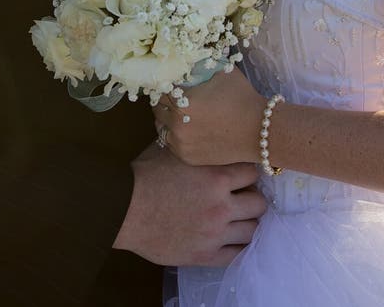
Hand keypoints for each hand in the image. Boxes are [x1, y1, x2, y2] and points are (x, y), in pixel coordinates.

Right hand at [113, 143, 265, 266]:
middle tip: (241, 195)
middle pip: (259, 203)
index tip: (241, 172)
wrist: (124, 209)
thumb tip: (204, 128)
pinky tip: (231, 238)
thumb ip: (197, 144)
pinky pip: (236, 256)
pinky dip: (237, 246)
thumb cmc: (145, 174)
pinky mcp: (204, 256)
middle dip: (252, 196)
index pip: (253, 172)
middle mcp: (222, 206)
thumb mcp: (173, 148)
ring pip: (252, 231)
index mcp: (217, 176)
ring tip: (237, 217)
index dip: (247, 171)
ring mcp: (214, 234)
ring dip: (247, 222)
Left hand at [153, 68, 265, 165]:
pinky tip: (186, 127)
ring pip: (161, 128)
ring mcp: (181, 144)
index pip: (159, 90)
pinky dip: (175, 135)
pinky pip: (172, 144)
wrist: (258, 130)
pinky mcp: (188, 157)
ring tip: (178, 112)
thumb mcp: (222, 71)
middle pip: (157, 109)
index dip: (163, 84)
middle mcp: (176, 125)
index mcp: (181, 102)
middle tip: (172, 96)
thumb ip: (201, 64)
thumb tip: (188, 56)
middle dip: (163, 101)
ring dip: (166, 119)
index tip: (168, 81)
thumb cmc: (241, 97)